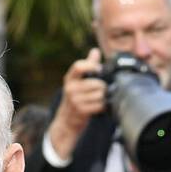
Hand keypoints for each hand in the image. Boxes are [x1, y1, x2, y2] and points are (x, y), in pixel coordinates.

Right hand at [47, 47, 106, 162]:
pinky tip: (99, 106)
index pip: (78, 66)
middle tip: (102, 90)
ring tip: (99, 99)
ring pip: (99, 94)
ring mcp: (75, 100)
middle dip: (103, 87)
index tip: (99, 68)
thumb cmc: (75, 97)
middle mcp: (70, 88)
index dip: (90, 65)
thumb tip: (95, 50)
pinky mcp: (81, 111)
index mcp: (70, 78)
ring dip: (103, 97)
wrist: (66, 121)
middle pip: (96, 83)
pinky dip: (103, 106)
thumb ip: (87, 65)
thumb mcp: (78, 81)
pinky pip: (99, 105)